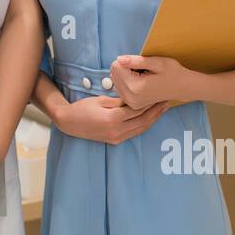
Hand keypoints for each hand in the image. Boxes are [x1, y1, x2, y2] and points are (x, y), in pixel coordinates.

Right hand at [55, 94, 173, 144]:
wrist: (69, 122)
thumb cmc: (82, 107)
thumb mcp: (101, 100)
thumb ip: (120, 101)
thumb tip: (135, 98)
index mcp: (112, 119)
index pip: (137, 110)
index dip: (149, 103)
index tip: (158, 95)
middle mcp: (116, 131)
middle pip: (143, 121)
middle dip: (156, 111)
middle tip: (166, 101)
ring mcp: (116, 138)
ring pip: (140, 129)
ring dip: (153, 119)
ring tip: (162, 110)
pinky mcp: (115, 140)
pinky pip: (134, 133)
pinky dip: (143, 125)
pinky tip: (149, 118)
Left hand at [109, 55, 194, 112]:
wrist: (181, 87)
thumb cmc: (172, 72)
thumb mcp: (157, 62)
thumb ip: (136, 61)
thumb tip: (119, 59)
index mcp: (136, 87)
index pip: (116, 66)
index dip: (126, 60)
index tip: (139, 63)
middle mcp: (131, 98)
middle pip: (114, 74)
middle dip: (124, 68)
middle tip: (141, 69)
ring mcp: (131, 103)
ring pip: (115, 81)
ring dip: (124, 75)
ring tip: (141, 76)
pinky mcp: (132, 104)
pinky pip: (119, 88)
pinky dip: (126, 82)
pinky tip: (138, 82)